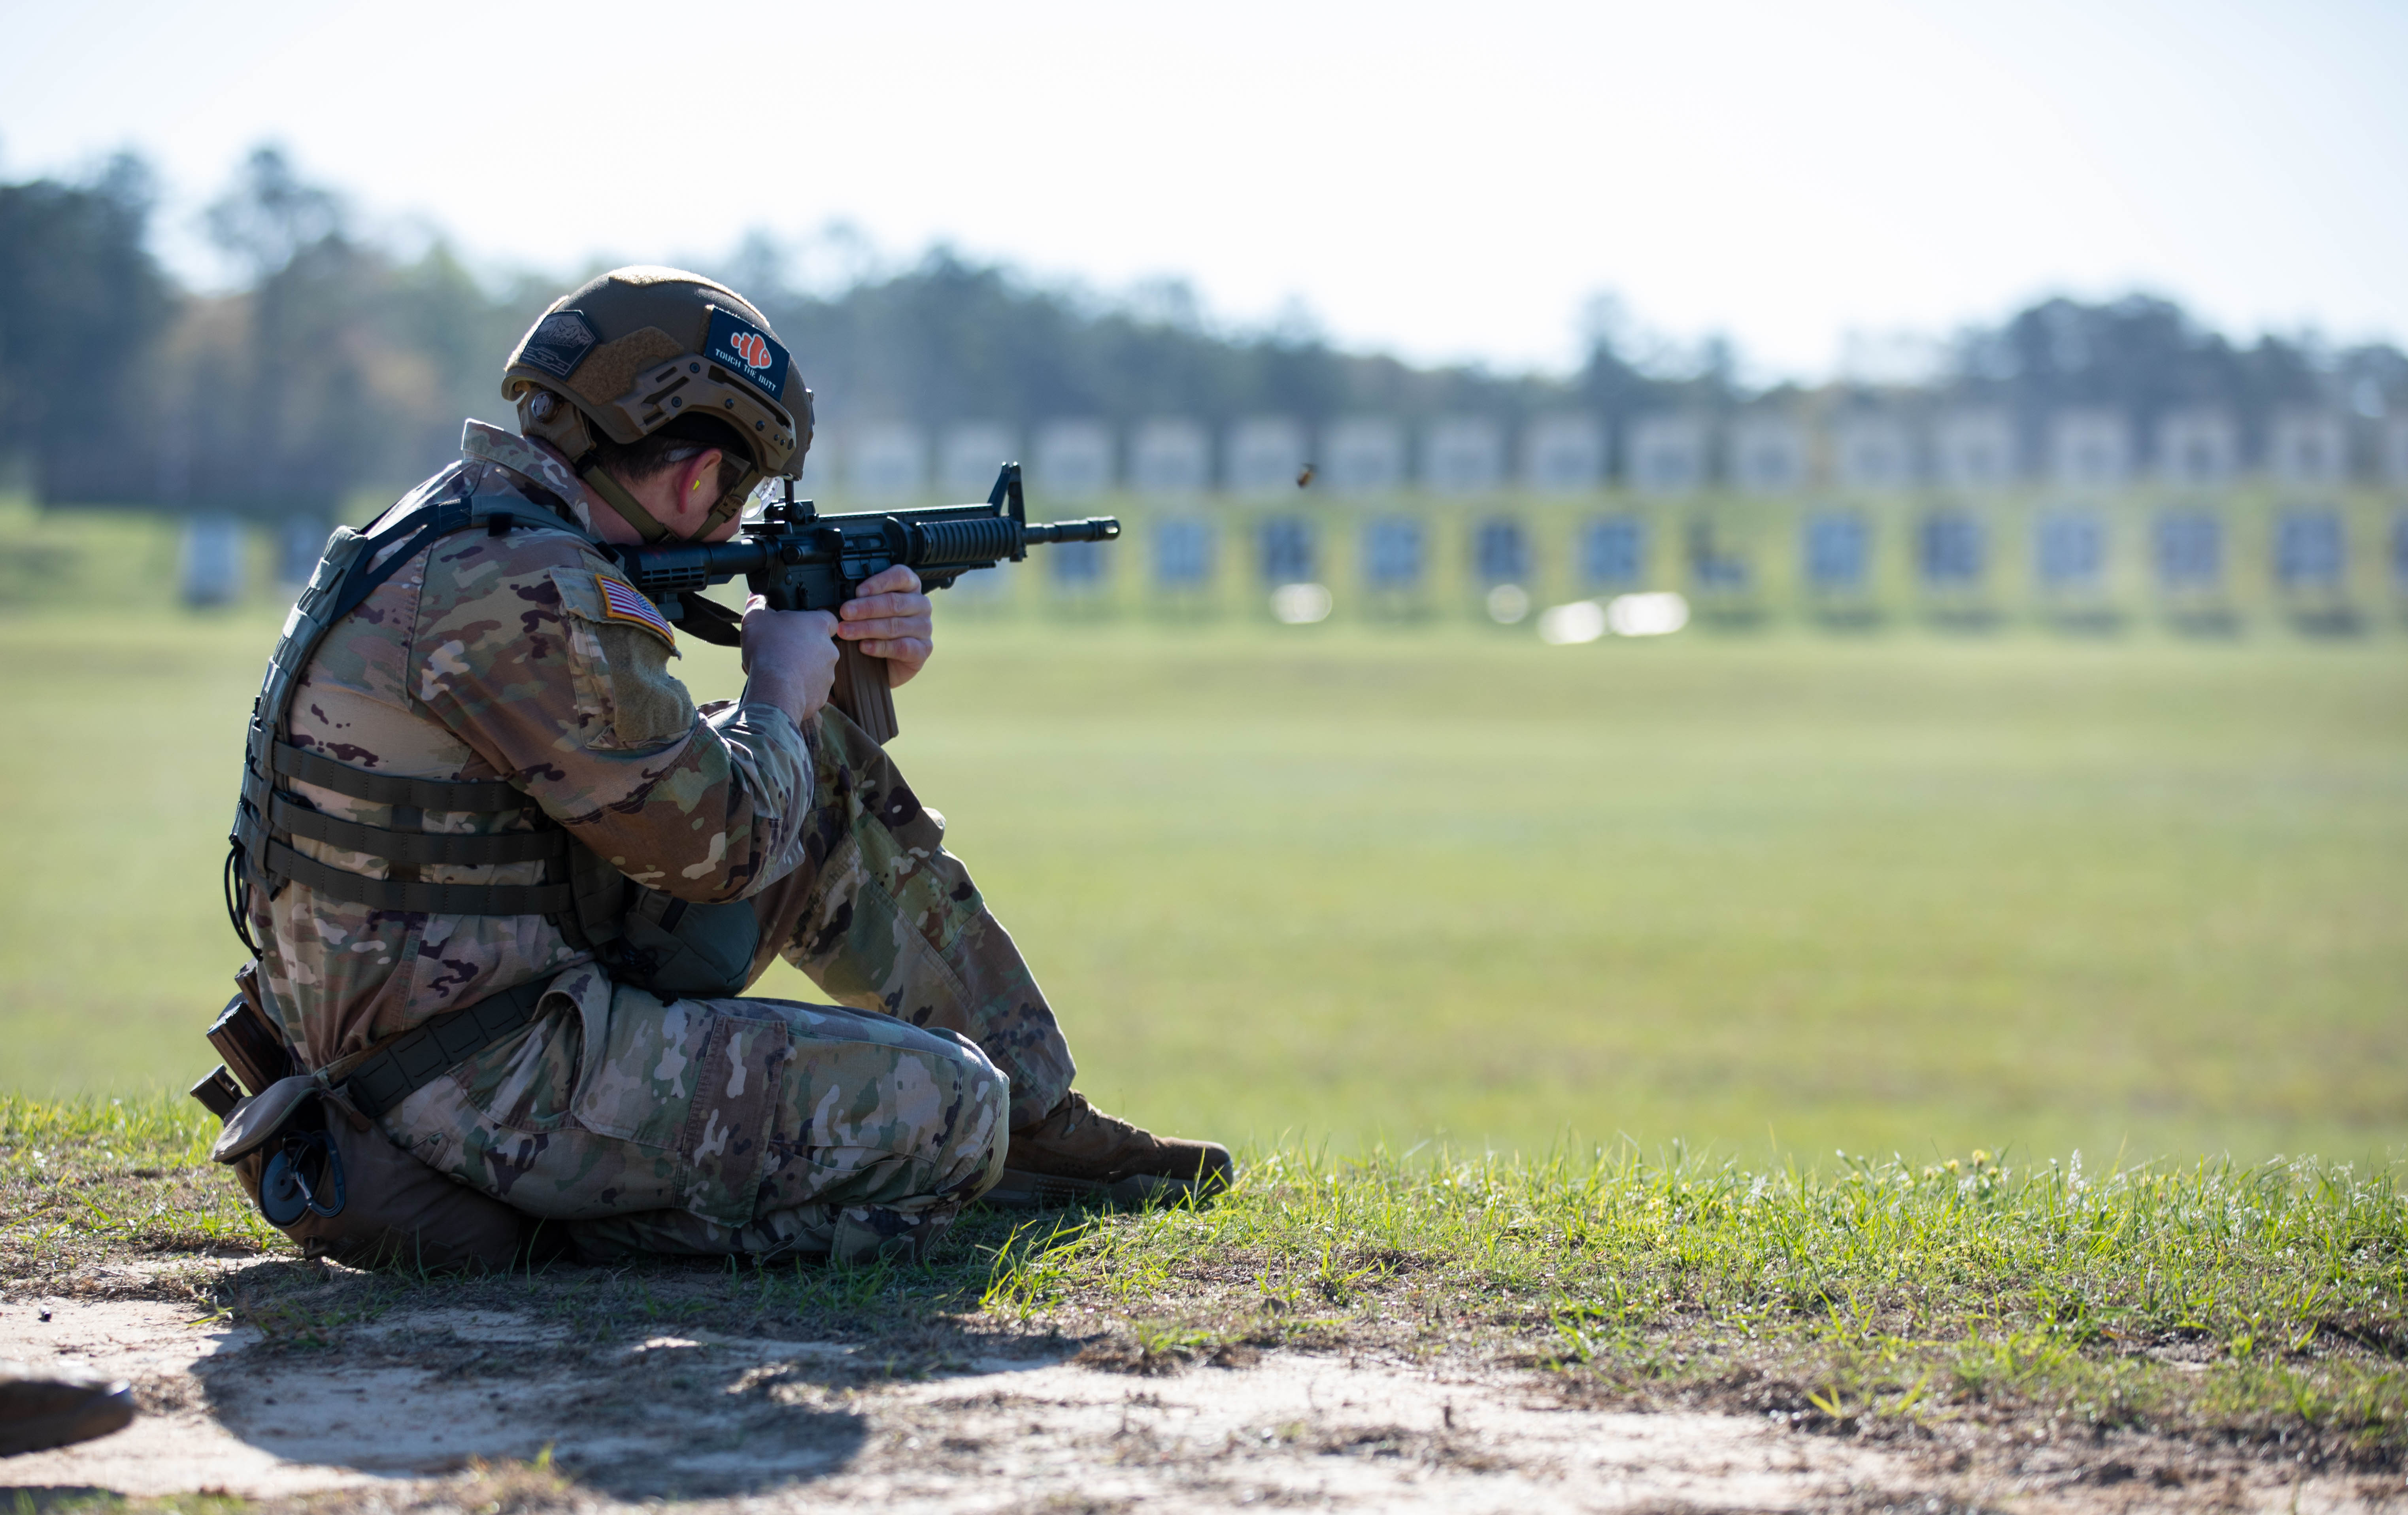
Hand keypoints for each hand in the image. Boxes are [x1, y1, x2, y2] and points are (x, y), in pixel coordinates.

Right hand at [738, 597, 837, 728]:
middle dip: (802, 649)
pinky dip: (799, 689)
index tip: (798, 626)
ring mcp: (828, 674)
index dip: (813, 621)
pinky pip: (811, 689)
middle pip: (818, 645)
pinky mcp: (822, 695)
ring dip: (800, 669)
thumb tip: (757, 597)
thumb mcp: (756, 618)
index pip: (827, 617)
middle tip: (781, 651)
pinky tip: (781, 687)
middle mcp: (830, 649)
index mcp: (818, 625)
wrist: (774, 691)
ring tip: (778, 671)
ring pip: (815, 669)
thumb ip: (758, 603)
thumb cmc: (768, 650)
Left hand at [836, 565, 934, 687]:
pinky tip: (864, 646)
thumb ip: (863, 599)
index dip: (879, 583)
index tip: (857, 591)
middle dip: (866, 608)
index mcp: (910, 587)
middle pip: (895, 602)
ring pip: (895, 625)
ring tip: (846, 631)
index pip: (901, 576)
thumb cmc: (875, 630)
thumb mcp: (870, 610)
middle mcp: (921, 605)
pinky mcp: (923, 649)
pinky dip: (880, 647)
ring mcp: (924, 628)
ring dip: (866, 628)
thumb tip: (843, 596)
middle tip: (845, 613)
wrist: (882, 662)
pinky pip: (902, 647)